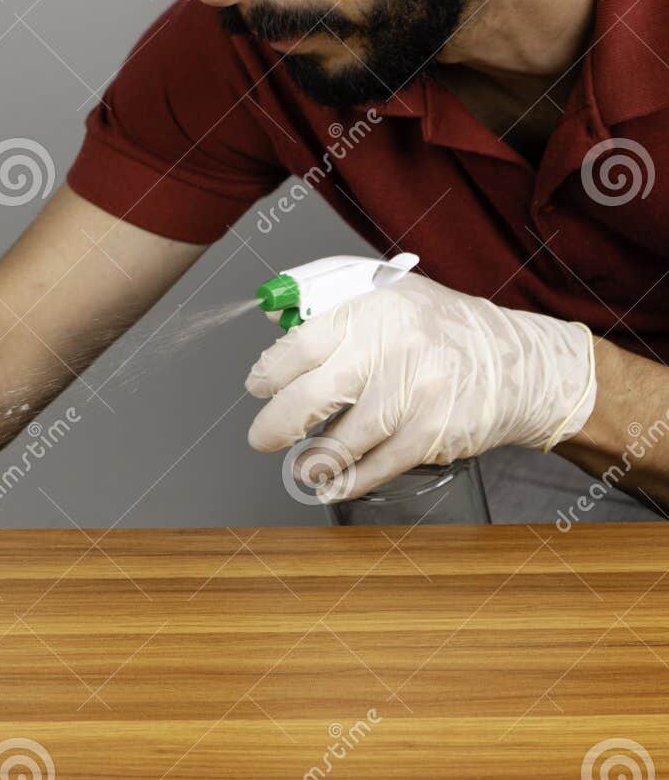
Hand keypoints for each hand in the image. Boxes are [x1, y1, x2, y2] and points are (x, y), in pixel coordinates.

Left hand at [245, 274, 596, 500]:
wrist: (521, 365)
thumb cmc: (442, 329)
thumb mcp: (389, 294)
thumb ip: (331, 302)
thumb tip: (274, 319)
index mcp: (374, 310)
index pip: (301, 346)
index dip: (270, 373)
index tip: (259, 387)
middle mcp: (394, 350)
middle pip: (313, 396)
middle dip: (277, 424)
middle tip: (263, 437)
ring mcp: (417, 394)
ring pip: (345, 439)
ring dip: (313, 461)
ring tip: (302, 466)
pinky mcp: (435, 433)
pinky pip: (379, 465)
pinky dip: (350, 480)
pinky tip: (332, 485)